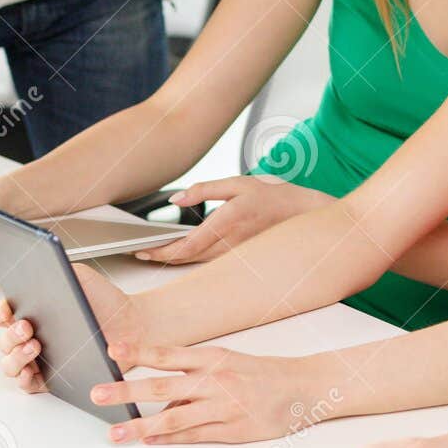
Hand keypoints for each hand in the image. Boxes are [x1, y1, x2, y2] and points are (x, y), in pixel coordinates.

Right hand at [0, 263, 145, 394]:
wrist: (131, 322)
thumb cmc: (104, 300)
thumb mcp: (80, 276)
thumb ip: (58, 269)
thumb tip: (37, 269)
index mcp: (32, 311)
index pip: (1, 313)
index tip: (8, 308)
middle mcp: (31, 335)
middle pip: (4, 340)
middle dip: (11, 334)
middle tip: (27, 326)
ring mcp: (40, 358)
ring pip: (10, 364)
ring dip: (15, 357)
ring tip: (35, 346)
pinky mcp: (52, 377)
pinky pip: (28, 384)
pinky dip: (23, 379)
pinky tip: (30, 371)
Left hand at [87, 347, 335, 443]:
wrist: (303, 388)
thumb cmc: (262, 374)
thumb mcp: (227, 362)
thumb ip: (192, 375)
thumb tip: (158, 393)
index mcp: (212, 358)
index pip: (167, 354)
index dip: (138, 352)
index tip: (111, 350)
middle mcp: (214, 380)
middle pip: (162, 386)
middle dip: (125, 392)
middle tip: (97, 394)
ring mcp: (223, 407)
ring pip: (173, 418)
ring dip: (140, 426)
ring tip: (115, 432)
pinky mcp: (232, 430)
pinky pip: (194, 436)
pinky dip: (169, 440)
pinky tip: (150, 442)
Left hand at [136, 176, 329, 263]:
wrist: (304, 215)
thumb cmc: (273, 196)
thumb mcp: (238, 183)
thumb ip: (205, 189)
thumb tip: (177, 200)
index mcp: (226, 222)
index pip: (186, 246)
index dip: (161, 252)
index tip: (143, 250)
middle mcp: (230, 244)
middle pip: (188, 259)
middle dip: (163, 258)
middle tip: (144, 254)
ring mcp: (236, 255)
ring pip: (198, 264)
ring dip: (176, 261)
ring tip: (157, 254)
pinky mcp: (241, 258)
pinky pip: (211, 263)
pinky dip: (193, 261)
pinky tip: (183, 255)